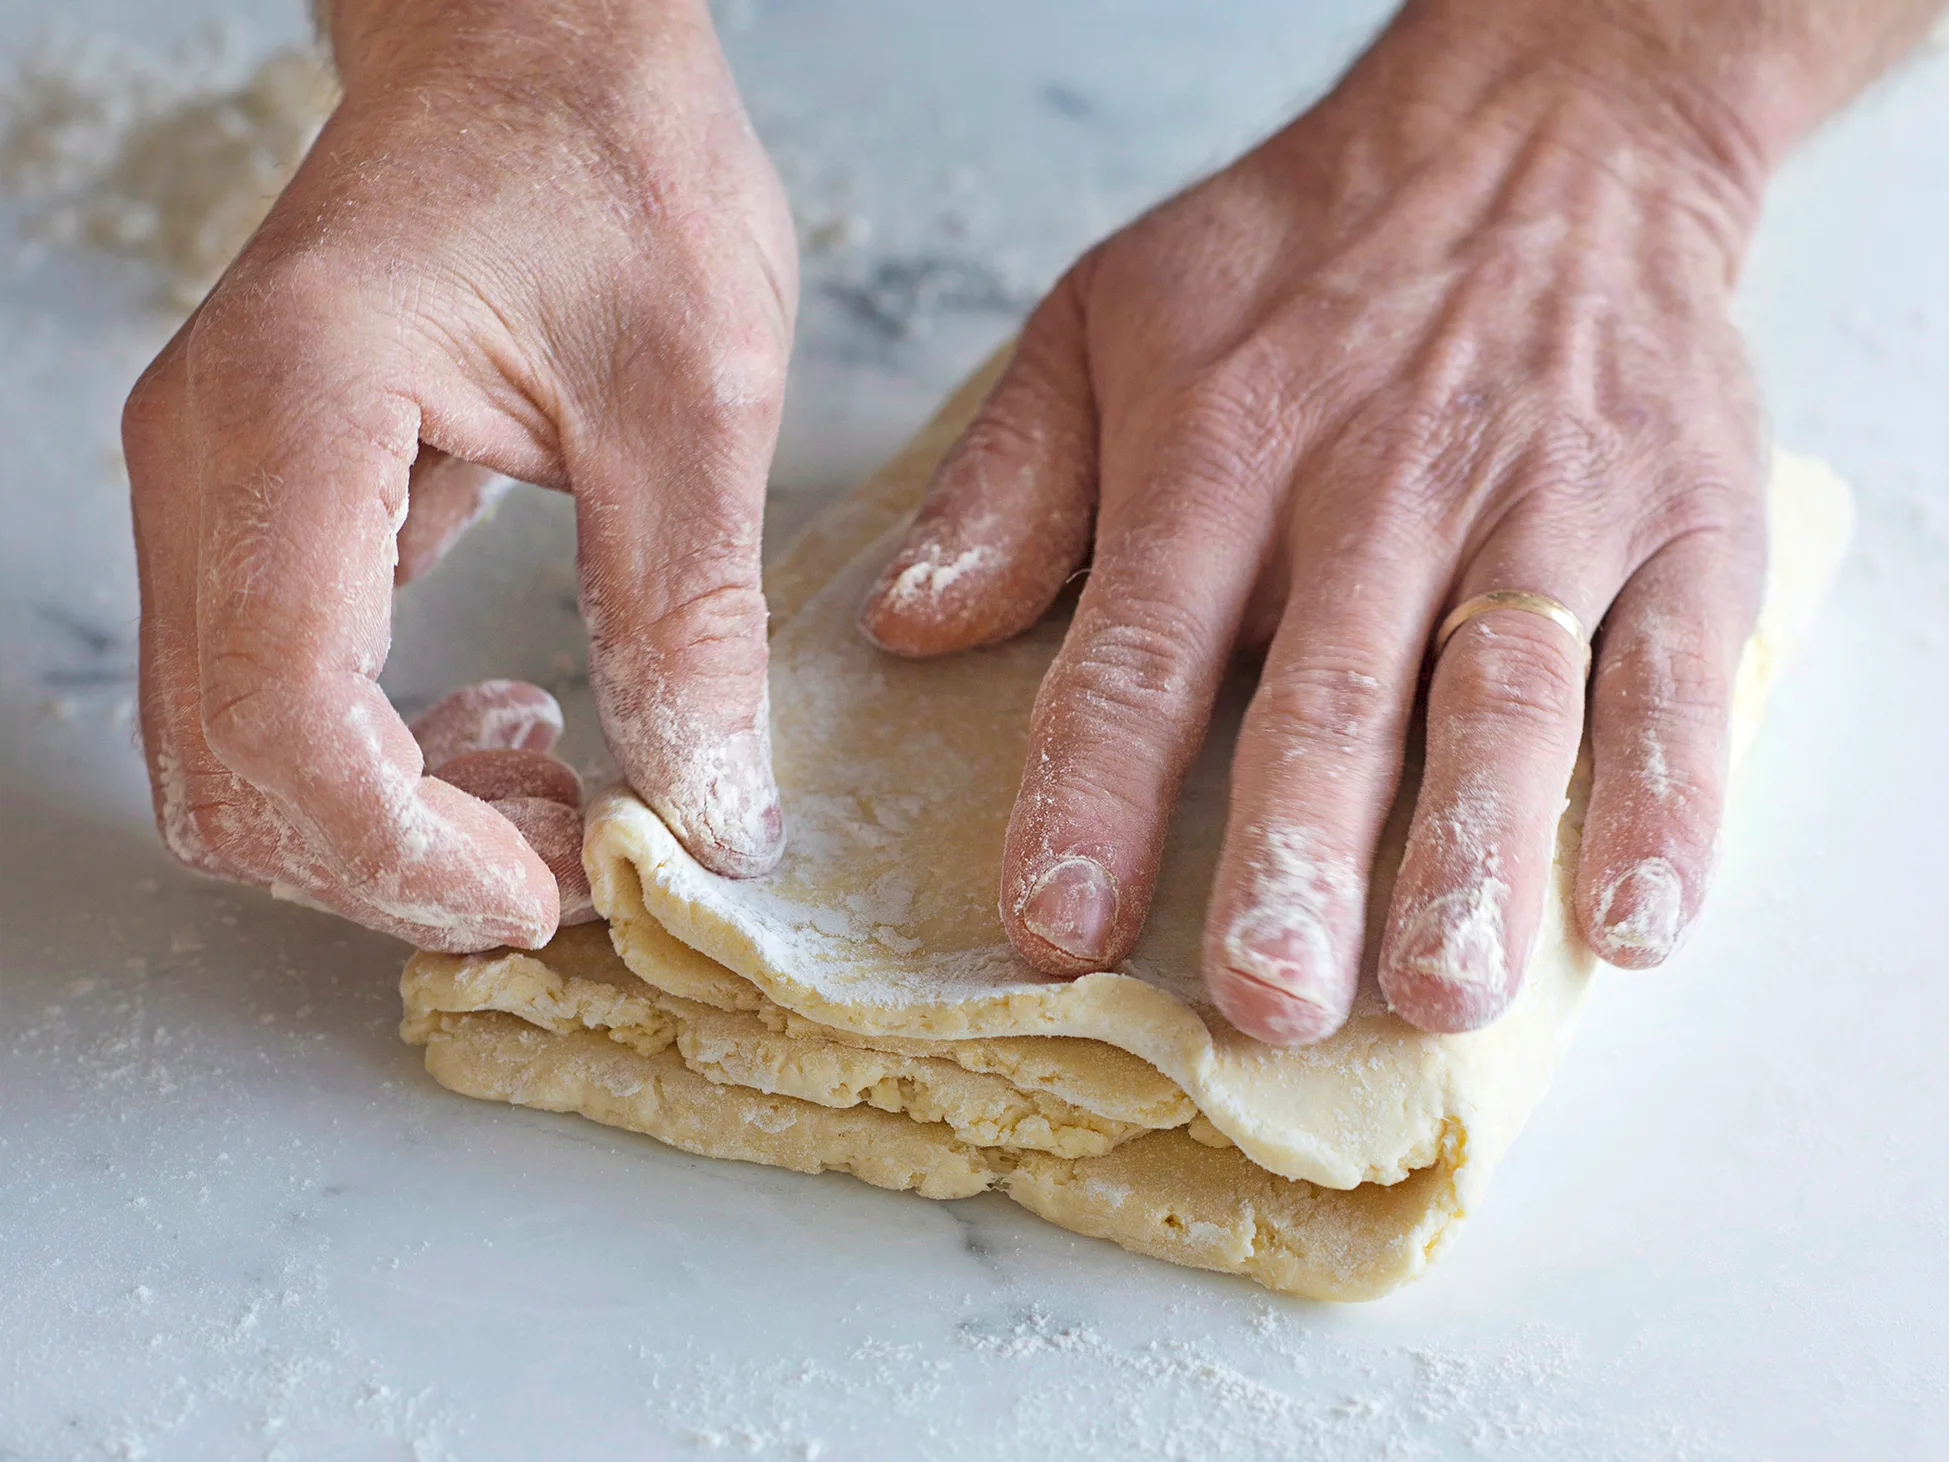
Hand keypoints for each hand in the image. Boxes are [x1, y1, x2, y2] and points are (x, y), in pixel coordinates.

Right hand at [124, 0, 794, 950]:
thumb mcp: (698, 393)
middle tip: (576, 860)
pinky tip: (514, 722)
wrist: (537, 52)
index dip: (405, 851)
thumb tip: (712, 814)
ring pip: (236, 757)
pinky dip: (379, 765)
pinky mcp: (255, 508)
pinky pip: (271, 698)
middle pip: (234, 771)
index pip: (285, 712)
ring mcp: (209, 487)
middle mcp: (205, 460)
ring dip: (392, 828)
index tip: (548, 890)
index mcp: (297, 413)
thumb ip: (694, 615)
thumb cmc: (612, 168)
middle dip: (403, 866)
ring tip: (560, 788)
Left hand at [861, 3, 1774, 1041]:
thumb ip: (1012, 478)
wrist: (1546, 133)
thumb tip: (910, 624)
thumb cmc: (1308, 248)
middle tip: (1268, 1000)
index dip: (1093, 794)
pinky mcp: (1681, 526)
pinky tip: (1636, 912)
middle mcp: (1380, 495)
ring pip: (1505, 704)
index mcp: (1220, 457)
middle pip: (1330, 704)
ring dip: (1475, 856)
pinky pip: (1676, 673)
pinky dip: (1667, 795)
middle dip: (1297, 862)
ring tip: (1444, 990)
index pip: (1141, 651)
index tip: (1058, 926)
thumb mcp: (1111, 314)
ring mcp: (1541, 515)